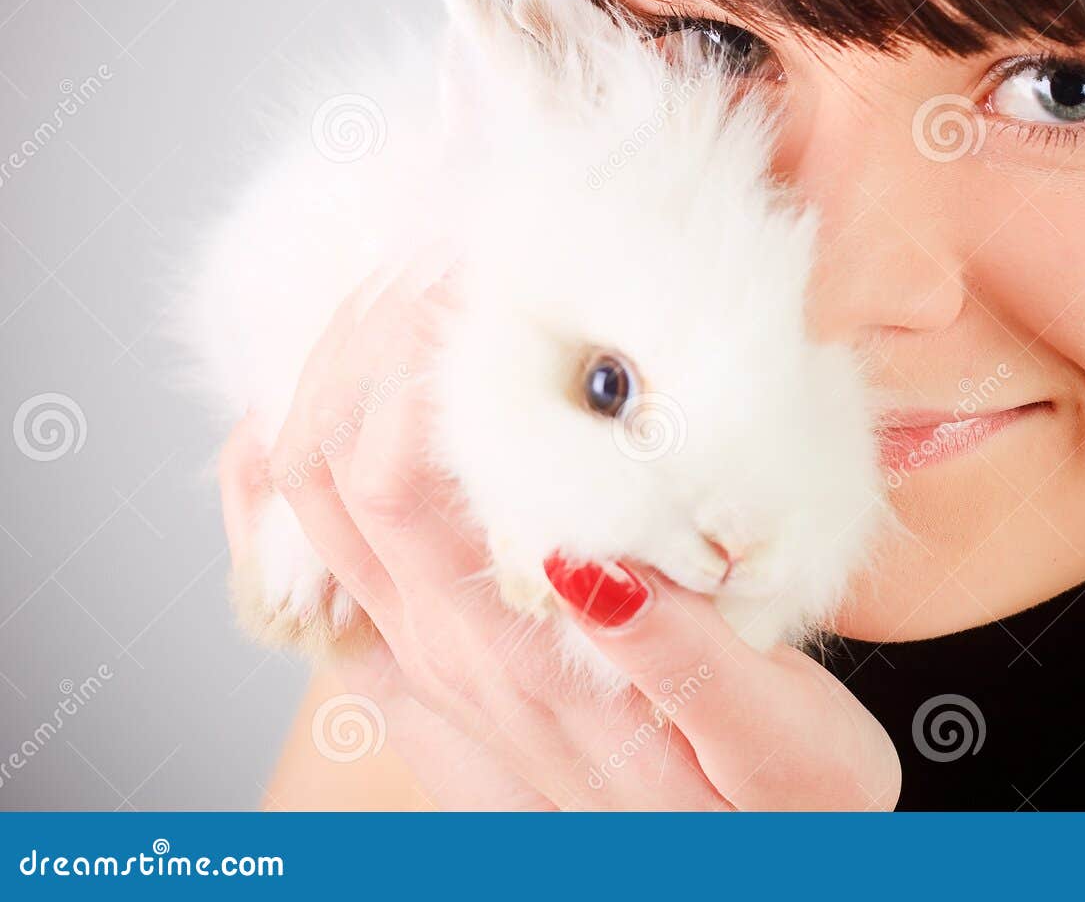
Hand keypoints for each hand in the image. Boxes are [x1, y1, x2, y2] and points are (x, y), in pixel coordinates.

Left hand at [219, 259, 900, 809]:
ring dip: (339, 383)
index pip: (397, 475)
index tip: (479, 259)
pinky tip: (357, 410)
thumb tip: (584, 556)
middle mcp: (445, 665)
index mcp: (521, 665)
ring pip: (304, 506)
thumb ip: (677, 659)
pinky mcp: (430, 682)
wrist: (741, 898)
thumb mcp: (778, 750)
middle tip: (446, 250)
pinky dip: (306, 469)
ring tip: (415, 298)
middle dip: (366, 333)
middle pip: (322, 468)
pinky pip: (317, 565)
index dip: (414, 347)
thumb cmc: (779, 825)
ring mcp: (423, 676)